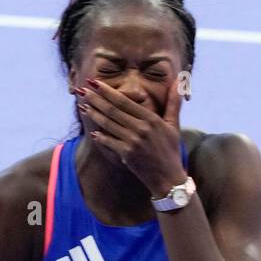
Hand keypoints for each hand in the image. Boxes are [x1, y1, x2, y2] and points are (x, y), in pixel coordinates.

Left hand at [77, 76, 186, 195]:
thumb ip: (173, 103)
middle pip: (113, 110)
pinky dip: (100, 137)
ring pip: (109, 124)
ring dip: (94, 114)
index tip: (95, 82)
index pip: (125, 101)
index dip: (107, 91)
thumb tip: (178, 81)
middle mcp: (142, 128)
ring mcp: (133, 141)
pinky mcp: (127, 155)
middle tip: (82, 89)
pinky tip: (92, 131)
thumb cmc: (171, 151)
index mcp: (151, 118)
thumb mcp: (174, 125)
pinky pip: (110, 142)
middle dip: (96, 99)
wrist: (169, 179)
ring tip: (82, 106)